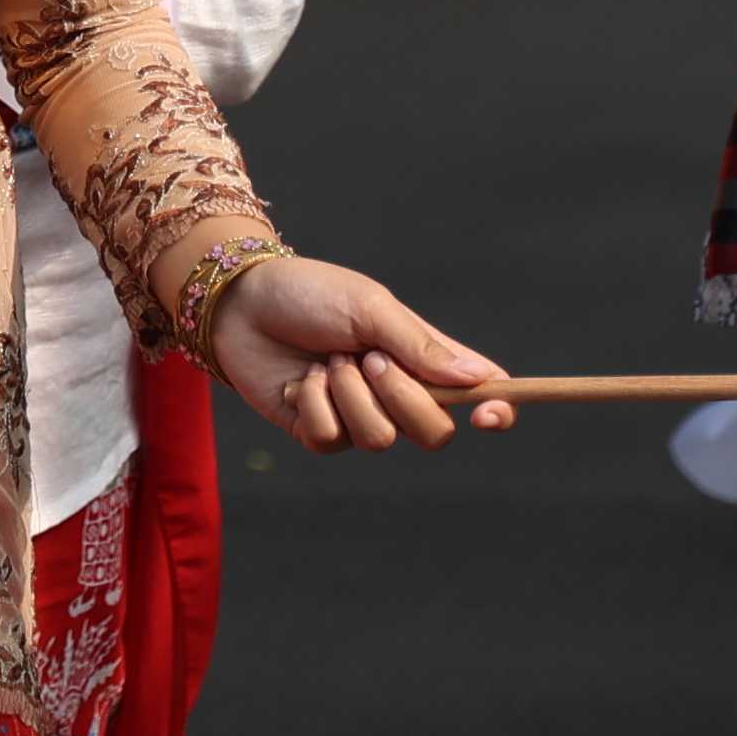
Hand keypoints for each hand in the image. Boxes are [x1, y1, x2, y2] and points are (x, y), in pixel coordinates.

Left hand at [204, 255, 511, 451]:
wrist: (242, 303)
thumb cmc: (312, 294)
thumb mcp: (370, 308)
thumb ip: (421, 347)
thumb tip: (478, 379)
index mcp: (423, 357)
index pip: (477, 393)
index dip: (494, 410)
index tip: (489, 414)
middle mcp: (398, 392)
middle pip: (435, 432)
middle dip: (403, 397)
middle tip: (368, 358)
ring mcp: (360, 416)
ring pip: (382, 440)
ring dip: (349, 394)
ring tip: (327, 362)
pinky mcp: (319, 432)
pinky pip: (333, 440)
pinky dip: (314, 404)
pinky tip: (300, 381)